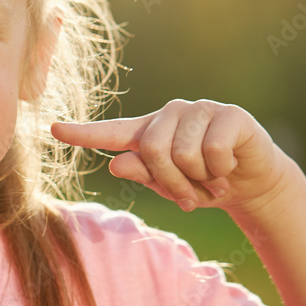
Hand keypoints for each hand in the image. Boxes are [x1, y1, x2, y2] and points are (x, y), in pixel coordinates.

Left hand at [51, 100, 292, 213]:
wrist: (252, 184)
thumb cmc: (202, 183)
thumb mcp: (169, 188)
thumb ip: (143, 175)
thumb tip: (116, 163)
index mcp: (148, 133)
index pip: (109, 133)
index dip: (82, 134)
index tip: (53, 129)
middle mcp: (169, 114)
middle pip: (152, 151)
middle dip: (171, 183)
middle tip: (189, 195)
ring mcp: (199, 110)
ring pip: (183, 153)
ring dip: (200, 180)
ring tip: (212, 180)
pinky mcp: (229, 113)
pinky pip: (213, 149)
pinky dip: (220, 170)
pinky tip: (228, 169)